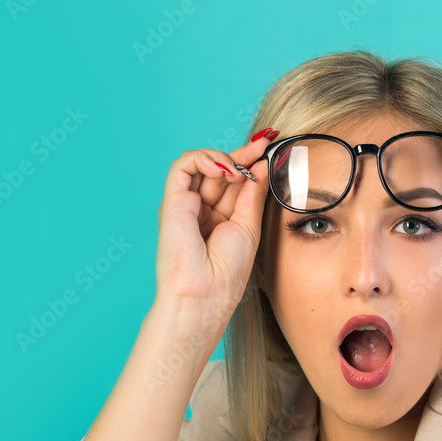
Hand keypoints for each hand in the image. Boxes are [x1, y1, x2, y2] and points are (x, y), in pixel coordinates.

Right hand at [154, 130, 275, 311]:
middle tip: (264, 144)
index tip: (270, 149)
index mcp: (218, 218)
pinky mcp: (171, 201)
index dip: (250, 163)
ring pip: (201, 163)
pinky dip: (204, 159)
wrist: (205, 295)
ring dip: (225, 158)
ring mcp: (185, 204)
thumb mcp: (248, 226)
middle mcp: (200, 209)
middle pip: (220, 169)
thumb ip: (252, 195)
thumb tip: (261, 165)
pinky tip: (225, 171)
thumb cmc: (226, 273)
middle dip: (243, 154)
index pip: (233, 181)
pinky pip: (182, 166)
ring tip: (240, 170)